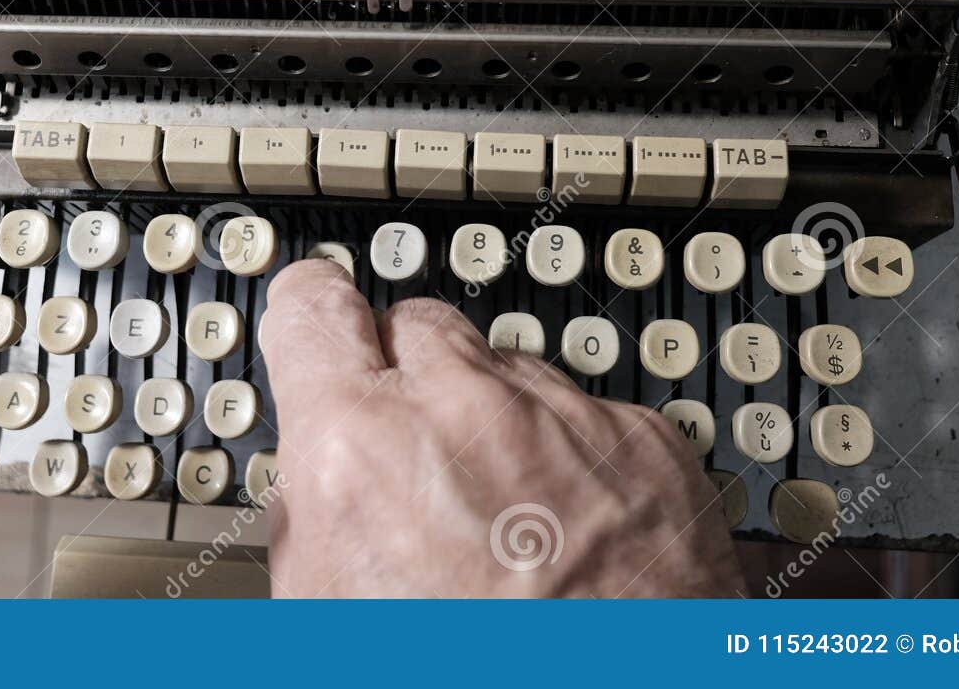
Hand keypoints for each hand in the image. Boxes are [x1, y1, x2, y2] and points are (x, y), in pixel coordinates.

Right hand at [260, 259, 743, 596]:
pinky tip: (570, 537)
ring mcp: (566, 419)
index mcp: (361, 450)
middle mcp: (467, 411)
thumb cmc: (466, 678)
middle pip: (416, 327)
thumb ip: (311, 507)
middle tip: (413, 457)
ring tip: (502, 523)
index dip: (311, 319)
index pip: (313, 307)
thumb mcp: (322, 613)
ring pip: (507, 372)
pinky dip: (575, 461)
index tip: (317, 322)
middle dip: (406, 380)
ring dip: (493, 423)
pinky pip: (588, 417)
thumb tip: (321, 464)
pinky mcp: (647, 443)